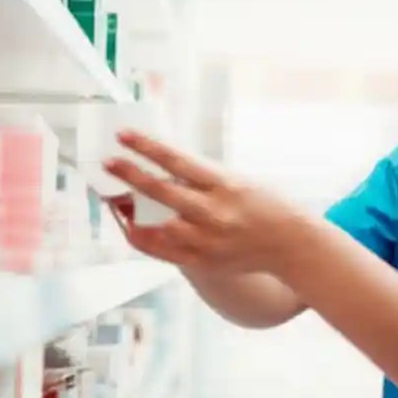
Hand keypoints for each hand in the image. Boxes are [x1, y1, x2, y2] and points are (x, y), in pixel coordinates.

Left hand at [102, 131, 313, 275]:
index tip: (123, 135)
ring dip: (129, 210)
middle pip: (161, 191)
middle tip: (107, 162)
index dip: (146, 146)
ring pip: (155, 226)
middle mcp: (215, 213)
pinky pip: (160, 251)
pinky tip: (130, 225)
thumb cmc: (263, 204)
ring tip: (112, 198)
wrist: (289, 244)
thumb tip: (156, 168)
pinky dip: (141, 237)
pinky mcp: (202, 262)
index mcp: (226, 184)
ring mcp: (207, 240)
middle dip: (129, 174)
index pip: (177, 160)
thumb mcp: (236, 180)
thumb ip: (200, 177)